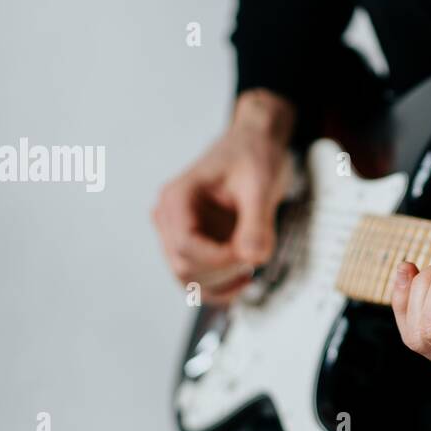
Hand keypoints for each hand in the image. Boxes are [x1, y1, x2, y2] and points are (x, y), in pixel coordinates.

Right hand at [152, 89, 294, 304]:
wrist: (256, 144)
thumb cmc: (253, 154)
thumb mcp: (261, 185)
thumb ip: (256, 222)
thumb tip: (253, 258)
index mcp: (177, 198)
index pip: (185, 247)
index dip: (220, 260)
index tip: (250, 254)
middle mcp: (169, 217)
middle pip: (184, 268)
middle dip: (223, 272)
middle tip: (255, 256)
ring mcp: (178, 233)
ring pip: (188, 280)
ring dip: (221, 283)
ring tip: (250, 268)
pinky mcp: (194, 244)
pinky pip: (198, 279)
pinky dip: (220, 286)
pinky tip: (243, 277)